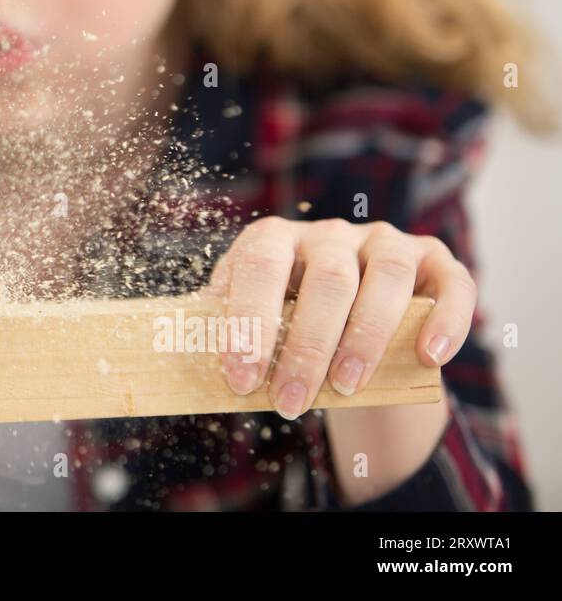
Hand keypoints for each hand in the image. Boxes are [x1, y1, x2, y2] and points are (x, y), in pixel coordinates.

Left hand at [209, 216, 473, 502]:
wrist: (348, 323)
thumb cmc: (287, 323)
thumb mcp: (255, 321)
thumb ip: (227, 328)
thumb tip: (186, 352)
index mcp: (276, 238)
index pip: (259, 266)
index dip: (249, 322)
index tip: (241, 378)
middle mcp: (330, 233)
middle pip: (326, 279)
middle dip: (307, 347)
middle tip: (290, 402)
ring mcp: (386, 242)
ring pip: (385, 276)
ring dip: (366, 336)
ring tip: (346, 387)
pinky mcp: (435, 261)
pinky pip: (450, 284)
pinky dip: (444, 319)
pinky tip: (427, 357)